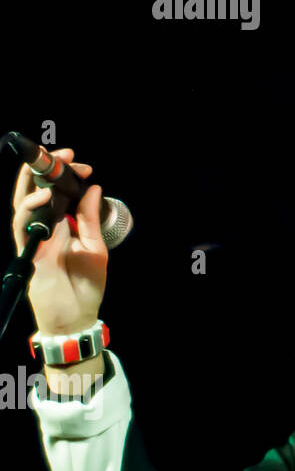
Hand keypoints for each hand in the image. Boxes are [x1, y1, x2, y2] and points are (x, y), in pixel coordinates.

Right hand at [10, 147, 106, 332]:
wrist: (76, 317)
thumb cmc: (86, 285)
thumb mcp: (95, 247)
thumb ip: (89, 218)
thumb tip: (92, 187)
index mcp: (64, 224)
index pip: (60, 192)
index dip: (66, 175)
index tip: (81, 165)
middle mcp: (46, 228)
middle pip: (37, 192)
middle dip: (45, 170)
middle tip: (61, 153)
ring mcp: (34, 238)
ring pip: (24, 204)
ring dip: (33, 184)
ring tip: (50, 169)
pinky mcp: (27, 251)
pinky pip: (22, 226)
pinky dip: (30, 209)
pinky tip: (43, 197)